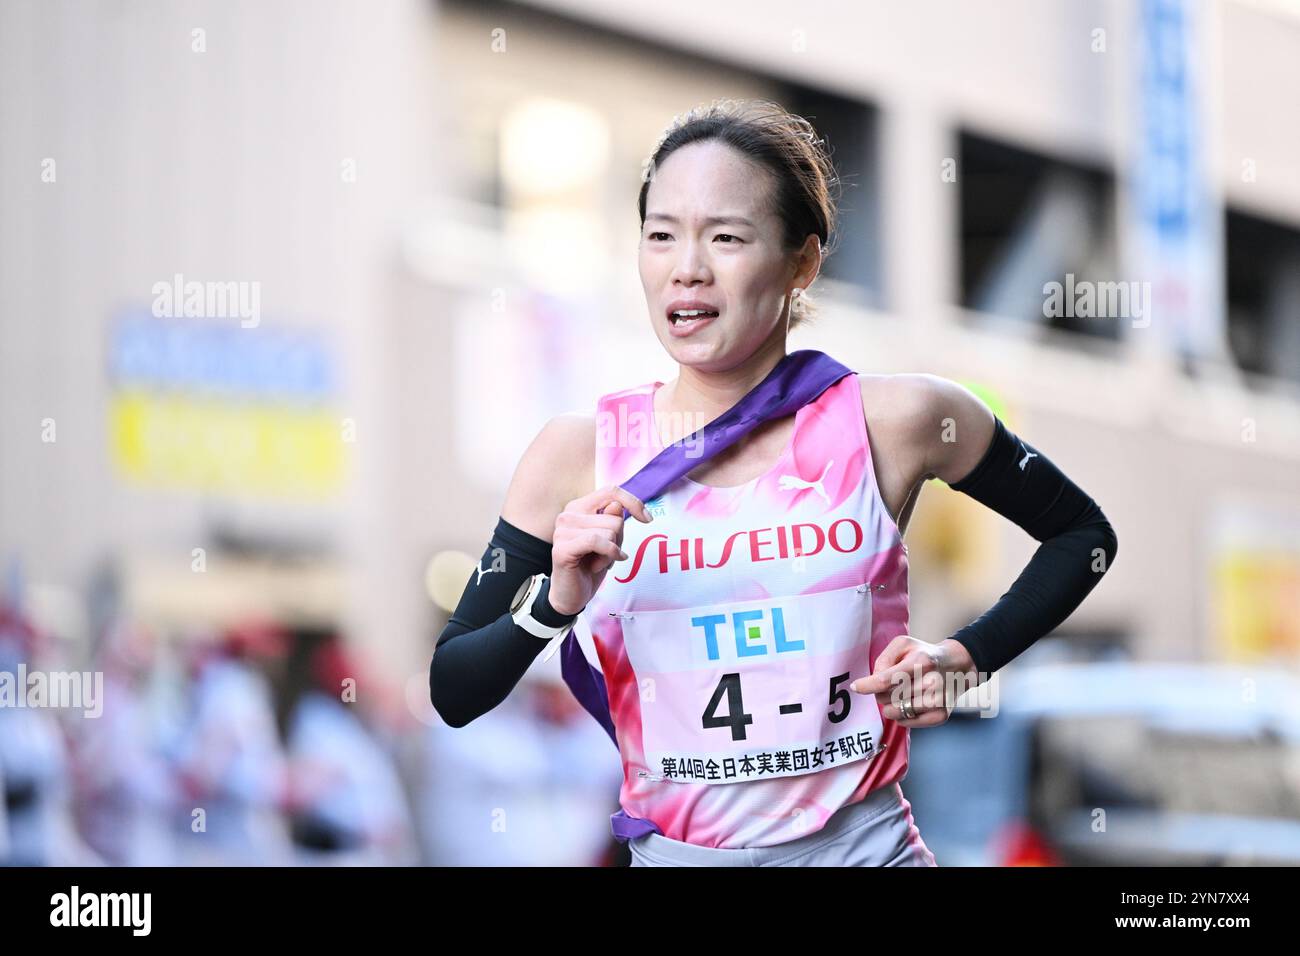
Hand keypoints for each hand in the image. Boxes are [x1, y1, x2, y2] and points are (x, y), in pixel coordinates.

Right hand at [549, 485, 651, 615]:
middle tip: (604, 555)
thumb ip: (613, 520)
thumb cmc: (590, 566)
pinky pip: (598, 542)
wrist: (571, 595)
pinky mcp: (562, 548)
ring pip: (610, 531)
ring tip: (596, 562)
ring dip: (611, 552)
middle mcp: (568, 515)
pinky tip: (600, 566)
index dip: (633, 502)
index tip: (647, 519)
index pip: (611, 491)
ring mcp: (562, 530)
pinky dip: (608, 555)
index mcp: (579, 508)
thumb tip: (617, 506)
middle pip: (615, 517)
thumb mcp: (610, 540)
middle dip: (618, 540)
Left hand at [849, 636, 977, 727]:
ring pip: (895, 713)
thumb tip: (873, 681)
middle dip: (881, 692)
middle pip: (887, 697)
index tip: (856, 687)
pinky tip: (909, 704)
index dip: (867, 685)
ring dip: (890, 706)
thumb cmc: (923, 655)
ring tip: (901, 694)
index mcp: (921, 662)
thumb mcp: (904, 644)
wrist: (956, 666)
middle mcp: (932, 683)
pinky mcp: (941, 716)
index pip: (887, 679)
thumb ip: (884, 659)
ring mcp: (938, 701)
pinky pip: (907, 724)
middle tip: (892, 684)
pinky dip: (902, 716)